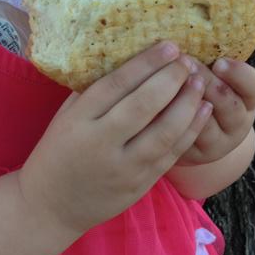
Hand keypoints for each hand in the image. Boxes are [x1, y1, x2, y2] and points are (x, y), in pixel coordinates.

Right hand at [17, 42, 210, 236]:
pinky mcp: (139, 185)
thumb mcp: (65, 117)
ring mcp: (123, 168)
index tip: (169, 46)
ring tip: (200, 82)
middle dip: (171, 79)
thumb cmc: (57, 152)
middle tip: (188, 61)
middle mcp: (101, 144)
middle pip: (143, 106)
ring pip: (164, 132)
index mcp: (79, 121)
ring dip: (187, 104)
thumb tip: (126, 56)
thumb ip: (92, 91)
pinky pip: (171, 155)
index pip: (116, 85)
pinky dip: (191, 131)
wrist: (50, 207)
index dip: (146, 64)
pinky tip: (203, 110)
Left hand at [171, 56, 254, 166]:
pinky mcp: (195, 155)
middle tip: (187, 66)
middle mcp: (238, 123)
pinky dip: (173, 121)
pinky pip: (185, 139)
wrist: (186, 128)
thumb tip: (193, 29)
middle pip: (230, 105)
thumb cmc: (198, 88)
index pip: (253, 86)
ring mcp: (218, 143)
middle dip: (208, 83)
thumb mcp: (211, 73)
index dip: (238, 74)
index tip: (219, 61)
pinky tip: (160, 104)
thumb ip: (208, 58)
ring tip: (171, 82)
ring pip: (208, 125)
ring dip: (189, 102)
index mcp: (246, 98)